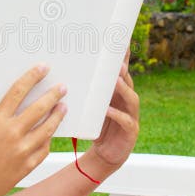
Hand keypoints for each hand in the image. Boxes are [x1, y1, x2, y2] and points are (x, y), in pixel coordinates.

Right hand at [0, 64, 66, 195]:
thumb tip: (13, 109)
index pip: (18, 92)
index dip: (32, 77)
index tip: (43, 68)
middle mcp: (12, 134)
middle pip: (39, 109)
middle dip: (52, 95)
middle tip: (61, 88)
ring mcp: (22, 151)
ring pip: (47, 129)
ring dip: (57, 116)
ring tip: (63, 108)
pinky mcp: (27, 166)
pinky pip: (44, 148)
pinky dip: (47, 139)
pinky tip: (50, 134)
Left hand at [90, 48, 139, 168]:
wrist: (105, 154)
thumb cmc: (96, 127)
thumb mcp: (89, 106)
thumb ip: (84, 91)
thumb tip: (63, 74)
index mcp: (117, 93)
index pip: (119, 72)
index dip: (121, 57)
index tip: (119, 41)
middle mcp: (126, 100)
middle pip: (127, 80)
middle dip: (122, 69)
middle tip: (115, 59)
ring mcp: (131, 115)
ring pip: (131, 98)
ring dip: (123, 88)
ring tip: (115, 80)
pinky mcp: (130, 130)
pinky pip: (125, 120)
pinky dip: (117, 114)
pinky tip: (108, 110)